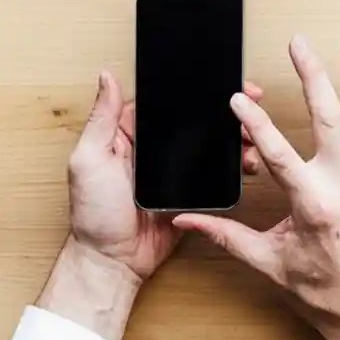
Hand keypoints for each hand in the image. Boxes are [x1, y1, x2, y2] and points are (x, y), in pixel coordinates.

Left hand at [37, 70, 262, 339]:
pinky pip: (213, 173)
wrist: (113, 261)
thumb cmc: (93, 214)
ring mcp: (171, 170)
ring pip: (207, 144)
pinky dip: (231, 165)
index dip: (189, 88)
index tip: (214, 80)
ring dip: (229, 136)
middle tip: (248, 101)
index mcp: (125, 133)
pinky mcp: (189, 191)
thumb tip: (106, 77)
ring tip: (250, 133)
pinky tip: (245, 160)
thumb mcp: (89, 160)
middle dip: (219, 110)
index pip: (162, 101)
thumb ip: (101, 119)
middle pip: (191, 120)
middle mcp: (150, 148)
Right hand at [174, 32, 339, 339]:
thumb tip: (185, 221)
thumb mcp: (268, 262)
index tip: (238, 99)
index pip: (277, 152)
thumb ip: (226, 235)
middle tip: (298, 43)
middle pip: (328, 117)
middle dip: (312, 74)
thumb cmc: (320, 291)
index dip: (255, 123)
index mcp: (312, 203)